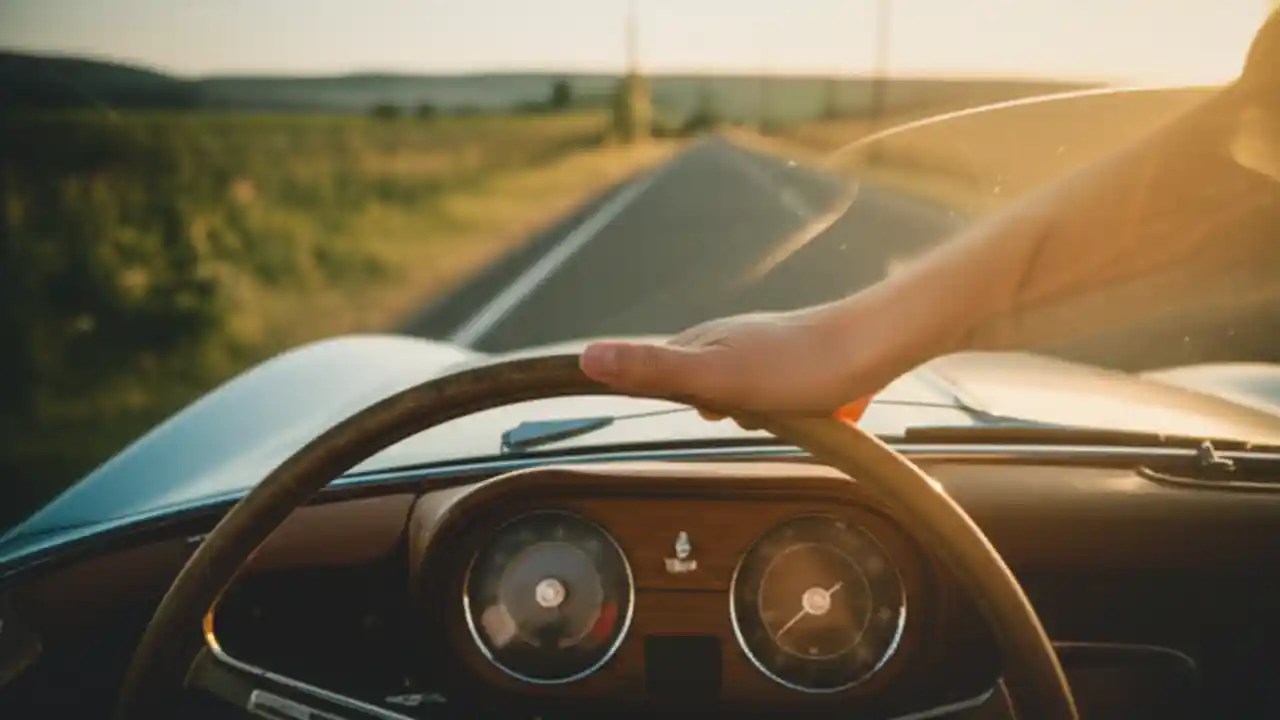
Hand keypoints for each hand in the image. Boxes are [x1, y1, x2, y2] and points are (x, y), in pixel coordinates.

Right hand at [579, 301, 900, 415]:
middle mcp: (725, 341)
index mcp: (700, 341)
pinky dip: (778, 410)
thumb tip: (586, 357)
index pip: (654, 372)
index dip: (667, 398)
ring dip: (752, 414)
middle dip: (716, 410)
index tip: (698, 407)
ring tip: (780, 411)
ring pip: (734, 395)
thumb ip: (650, 369)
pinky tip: (801, 412)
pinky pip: (768, 397)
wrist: (871, 347)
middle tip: (747, 413)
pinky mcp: (790, 364)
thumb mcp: (713, 377)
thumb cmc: (795, 366)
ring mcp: (759, 351)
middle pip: (696, 388)